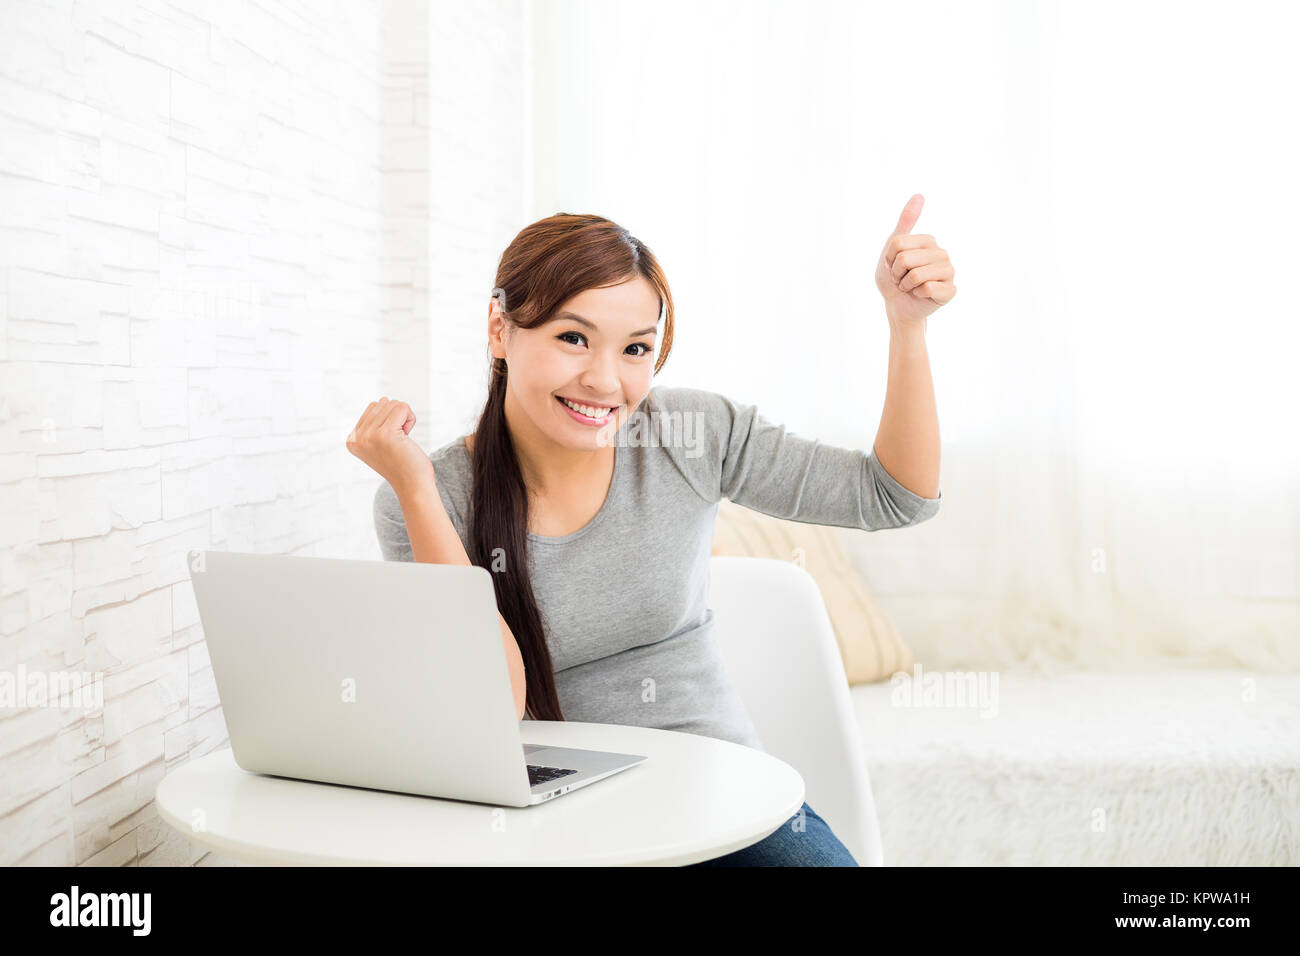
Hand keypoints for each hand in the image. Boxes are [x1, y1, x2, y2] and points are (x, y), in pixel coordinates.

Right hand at [345, 397, 434, 497]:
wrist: (413, 486)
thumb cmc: (402, 464)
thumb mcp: (380, 443)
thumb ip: (374, 424)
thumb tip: (382, 400)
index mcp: (352, 439)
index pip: (373, 407)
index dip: (389, 420)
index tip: (390, 442)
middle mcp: (357, 437)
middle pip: (383, 403)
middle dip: (397, 418)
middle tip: (399, 441)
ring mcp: (369, 436)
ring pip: (393, 404)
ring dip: (405, 419)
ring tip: (403, 440)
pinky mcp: (385, 434)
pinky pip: (403, 407)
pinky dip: (411, 419)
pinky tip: (408, 438)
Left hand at [874, 194, 956, 324]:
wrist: (897, 306)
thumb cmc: (895, 278)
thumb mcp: (893, 248)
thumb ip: (905, 222)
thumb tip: (919, 195)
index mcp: (929, 241)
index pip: (898, 244)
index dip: (889, 259)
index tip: (894, 266)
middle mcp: (942, 253)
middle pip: (905, 259)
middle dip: (896, 274)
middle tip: (902, 279)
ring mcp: (949, 272)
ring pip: (916, 274)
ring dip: (905, 285)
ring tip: (910, 287)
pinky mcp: (950, 290)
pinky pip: (926, 288)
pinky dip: (916, 295)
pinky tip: (920, 296)